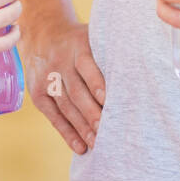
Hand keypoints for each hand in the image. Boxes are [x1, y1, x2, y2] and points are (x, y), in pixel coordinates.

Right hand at [22, 19, 105, 154]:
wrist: (43, 34)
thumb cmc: (79, 42)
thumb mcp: (92, 36)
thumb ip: (109, 53)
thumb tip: (141, 77)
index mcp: (78, 46)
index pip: (87, 66)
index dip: (97, 84)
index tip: (109, 101)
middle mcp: (60, 62)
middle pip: (76, 91)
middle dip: (91, 113)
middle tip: (107, 131)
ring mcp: (47, 78)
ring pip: (66, 107)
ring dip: (82, 127)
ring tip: (98, 144)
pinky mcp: (37, 93)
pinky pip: (53, 116)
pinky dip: (67, 133)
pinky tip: (80, 147)